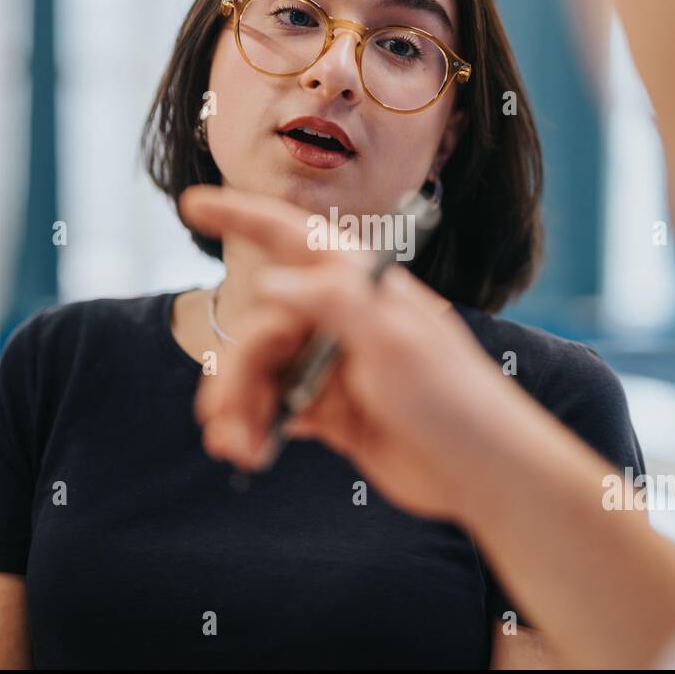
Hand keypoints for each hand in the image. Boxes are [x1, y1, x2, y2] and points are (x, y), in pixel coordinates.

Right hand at [180, 185, 528, 522]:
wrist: (481, 470)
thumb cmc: (453, 394)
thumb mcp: (396, 340)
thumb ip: (334, 303)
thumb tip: (270, 281)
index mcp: (356, 284)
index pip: (290, 237)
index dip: (241, 216)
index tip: (192, 203)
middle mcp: (339, 317)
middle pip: (261, 329)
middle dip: (235, 374)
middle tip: (223, 419)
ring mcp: (332, 363)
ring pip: (261, 374)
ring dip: (240, 407)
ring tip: (234, 447)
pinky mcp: (331, 410)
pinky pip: (275, 409)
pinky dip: (256, 427)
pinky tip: (248, 452)